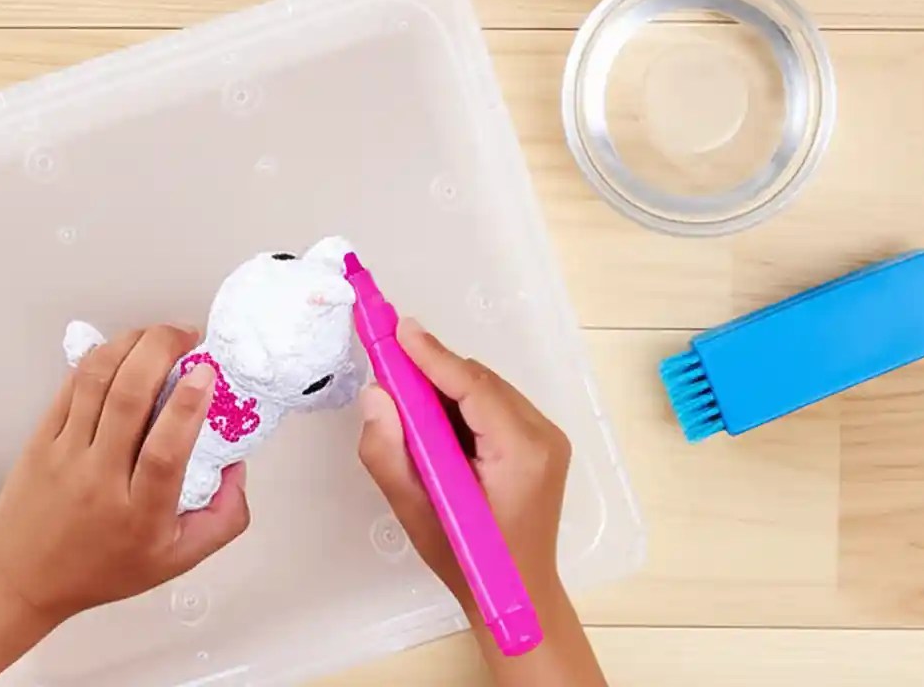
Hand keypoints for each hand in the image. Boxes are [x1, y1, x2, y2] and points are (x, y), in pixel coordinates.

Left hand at [0, 325, 251, 622]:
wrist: (23, 575)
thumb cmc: (102, 567)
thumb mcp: (177, 560)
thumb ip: (224, 518)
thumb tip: (238, 466)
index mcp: (140, 515)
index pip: (164, 453)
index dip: (187, 408)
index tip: (206, 373)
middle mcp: (100, 480)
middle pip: (127, 399)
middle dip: (160, 351)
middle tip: (188, 337)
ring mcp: (66, 455)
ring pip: (96, 380)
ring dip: (131, 344)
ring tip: (159, 337)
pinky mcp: (43, 437)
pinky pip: (72, 384)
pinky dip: (101, 357)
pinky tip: (126, 350)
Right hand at [356, 319, 571, 612]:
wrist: (516, 594)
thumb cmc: (469, 561)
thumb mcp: (416, 512)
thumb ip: (388, 452)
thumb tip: (376, 395)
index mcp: (521, 451)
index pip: (472, 386)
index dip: (431, 355)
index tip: (396, 329)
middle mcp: (543, 436)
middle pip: (480, 382)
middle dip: (433, 371)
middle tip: (387, 368)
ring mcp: (548, 439)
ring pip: (487, 391)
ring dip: (446, 389)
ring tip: (405, 401)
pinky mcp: (542, 445)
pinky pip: (496, 407)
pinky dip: (463, 406)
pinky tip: (434, 424)